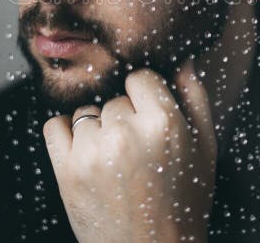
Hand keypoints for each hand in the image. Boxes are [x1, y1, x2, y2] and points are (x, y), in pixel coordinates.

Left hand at [42, 61, 217, 242]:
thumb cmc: (182, 202)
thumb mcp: (205, 148)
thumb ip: (195, 96)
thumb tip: (181, 57)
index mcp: (164, 123)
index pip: (140, 77)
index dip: (146, 99)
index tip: (149, 121)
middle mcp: (125, 133)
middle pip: (114, 98)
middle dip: (123, 119)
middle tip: (137, 153)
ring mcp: (92, 152)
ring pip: (85, 113)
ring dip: (96, 130)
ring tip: (115, 163)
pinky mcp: (65, 170)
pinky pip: (54, 126)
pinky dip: (65, 136)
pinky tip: (86, 156)